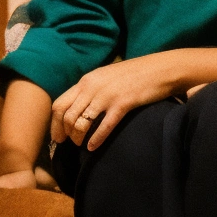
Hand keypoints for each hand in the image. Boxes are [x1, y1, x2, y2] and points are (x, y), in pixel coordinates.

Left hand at [51, 54, 180, 151]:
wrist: (160, 69)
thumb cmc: (134, 74)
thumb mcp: (106, 77)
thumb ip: (91, 89)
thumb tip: (78, 107)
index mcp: (87, 80)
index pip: (60, 104)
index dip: (55, 123)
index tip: (58, 136)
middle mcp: (92, 87)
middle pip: (68, 116)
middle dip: (66, 133)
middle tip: (69, 144)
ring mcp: (107, 96)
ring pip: (82, 122)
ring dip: (78, 137)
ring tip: (81, 145)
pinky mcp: (123, 104)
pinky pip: (103, 126)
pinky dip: (95, 139)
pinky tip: (93, 148)